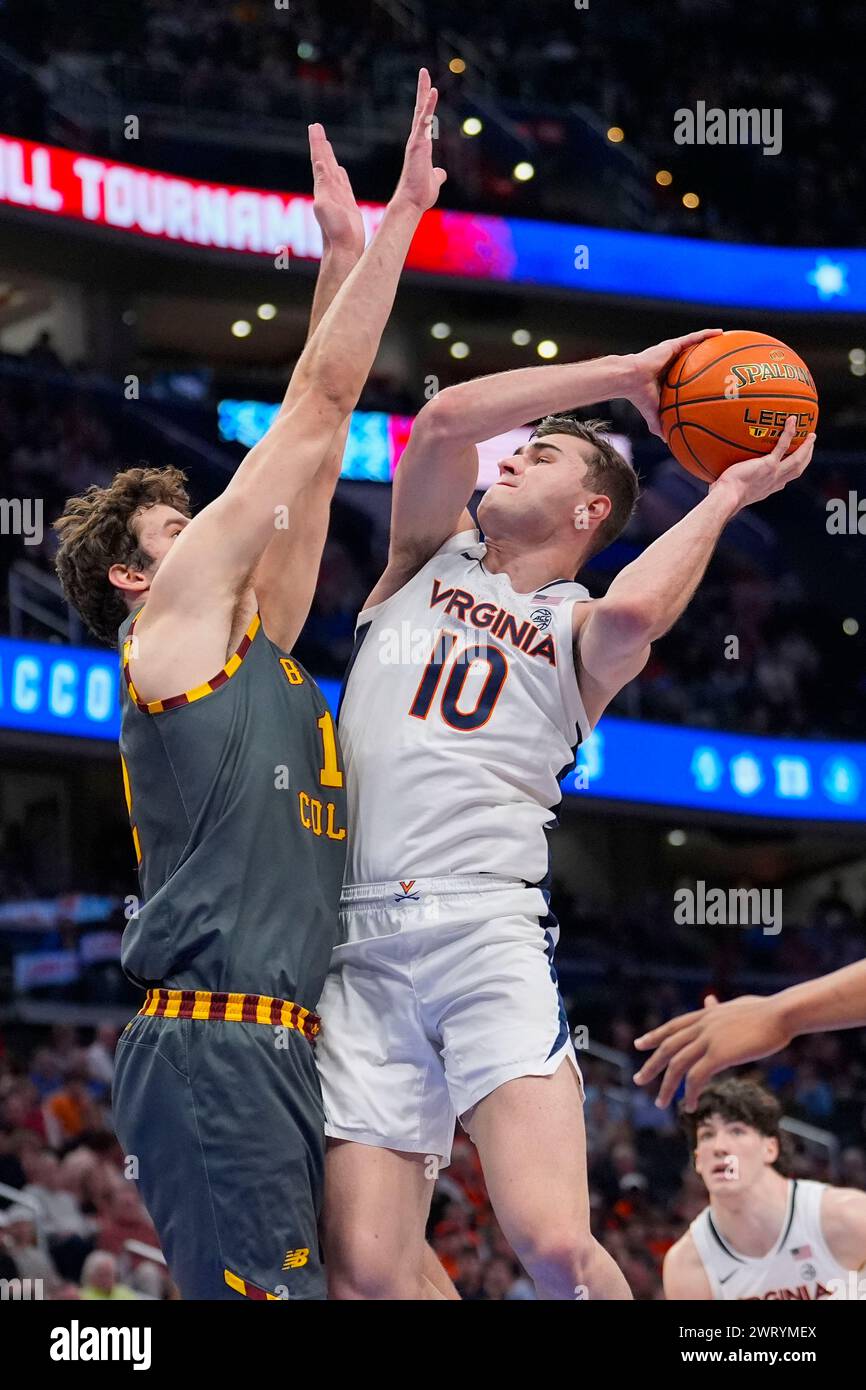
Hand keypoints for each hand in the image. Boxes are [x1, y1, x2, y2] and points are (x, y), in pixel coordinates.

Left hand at [309, 124, 364, 259]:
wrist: (344, 250)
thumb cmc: (335, 232)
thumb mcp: (325, 205)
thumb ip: (323, 184)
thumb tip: (320, 164)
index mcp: (322, 188)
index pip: (318, 160)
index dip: (317, 143)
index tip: (314, 127)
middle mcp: (328, 191)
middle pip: (323, 162)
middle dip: (321, 144)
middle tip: (316, 127)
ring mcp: (337, 198)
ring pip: (333, 171)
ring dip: (329, 157)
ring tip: (326, 144)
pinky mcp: (347, 205)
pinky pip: (343, 184)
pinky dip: (341, 175)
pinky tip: (340, 170)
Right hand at [390, 68, 446, 214]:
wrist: (412, 203)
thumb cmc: (420, 194)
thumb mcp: (434, 180)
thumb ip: (438, 173)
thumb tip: (441, 172)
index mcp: (421, 146)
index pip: (424, 120)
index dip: (427, 105)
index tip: (429, 89)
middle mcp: (417, 140)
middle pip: (421, 110)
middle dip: (423, 90)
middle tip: (424, 72)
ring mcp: (416, 141)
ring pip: (421, 111)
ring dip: (424, 92)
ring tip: (425, 73)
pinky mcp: (418, 144)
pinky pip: (424, 121)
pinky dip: (428, 106)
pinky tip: (433, 92)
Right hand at [622, 328, 723, 436]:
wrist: (630, 380)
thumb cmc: (640, 397)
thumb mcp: (654, 415)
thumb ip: (661, 426)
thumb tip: (668, 444)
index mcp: (668, 377)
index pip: (687, 376)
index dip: (700, 377)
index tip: (714, 381)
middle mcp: (672, 363)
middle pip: (694, 359)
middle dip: (709, 358)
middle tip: (726, 361)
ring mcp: (673, 352)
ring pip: (696, 345)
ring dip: (711, 342)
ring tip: (728, 340)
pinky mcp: (672, 345)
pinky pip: (693, 338)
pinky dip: (706, 335)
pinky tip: (720, 333)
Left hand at [632, 992, 793, 1110]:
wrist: (782, 1014)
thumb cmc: (767, 1011)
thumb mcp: (736, 1006)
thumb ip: (718, 1009)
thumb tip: (709, 1000)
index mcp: (706, 1014)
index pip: (673, 1026)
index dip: (654, 1035)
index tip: (639, 1044)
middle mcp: (702, 1025)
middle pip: (668, 1046)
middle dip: (651, 1064)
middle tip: (638, 1080)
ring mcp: (708, 1039)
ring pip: (677, 1064)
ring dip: (667, 1086)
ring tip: (660, 1103)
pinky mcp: (719, 1054)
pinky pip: (696, 1077)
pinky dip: (689, 1093)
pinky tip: (689, 1105)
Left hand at [710, 415, 815, 511]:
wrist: (727, 497)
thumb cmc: (723, 496)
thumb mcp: (729, 489)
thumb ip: (728, 482)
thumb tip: (713, 479)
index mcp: (767, 488)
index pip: (783, 480)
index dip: (790, 473)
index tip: (793, 465)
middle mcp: (774, 482)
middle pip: (797, 470)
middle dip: (806, 458)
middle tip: (810, 445)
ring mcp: (774, 473)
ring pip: (797, 459)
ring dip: (806, 447)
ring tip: (811, 435)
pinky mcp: (769, 464)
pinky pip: (783, 445)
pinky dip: (789, 433)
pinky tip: (792, 420)